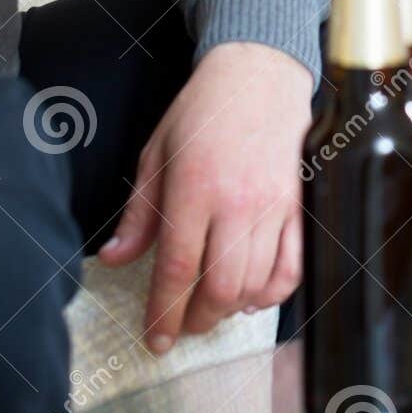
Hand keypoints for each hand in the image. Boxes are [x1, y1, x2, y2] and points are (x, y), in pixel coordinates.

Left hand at [99, 42, 311, 352]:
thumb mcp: (156, 152)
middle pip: (219, 287)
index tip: (154, 339)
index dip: (163, 313)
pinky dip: (270, 294)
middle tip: (179, 326)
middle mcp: (237, 201)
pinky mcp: (297, 206)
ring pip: (253, 283)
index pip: (176, 268)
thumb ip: (139, 213)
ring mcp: (273, 206)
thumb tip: (114, 259)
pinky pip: (290, 267)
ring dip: (228, 310)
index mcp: (194, 187)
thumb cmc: (203, 110)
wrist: (260, 73)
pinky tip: (250, 295)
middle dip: (195, 319)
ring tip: (208, 310)